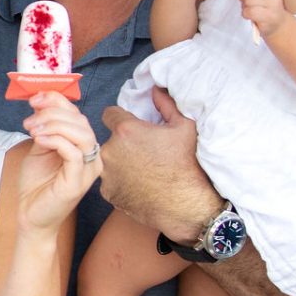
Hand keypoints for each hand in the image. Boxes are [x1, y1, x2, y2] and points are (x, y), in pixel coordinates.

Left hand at [17, 91, 101, 230]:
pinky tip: (39, 140)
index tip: (34, 100)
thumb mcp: (39, 148)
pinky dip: (55, 140)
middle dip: (52, 114)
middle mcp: (91, 156)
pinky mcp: (78, 182)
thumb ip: (45, 128)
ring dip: (54, 126)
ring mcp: (88, 170)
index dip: (57, 101)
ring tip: (33, 130)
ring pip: (81, 135)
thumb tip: (41, 102)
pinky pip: (74, 153)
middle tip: (29, 121)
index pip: (77, 115)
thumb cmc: (36, 185)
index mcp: (83, 146)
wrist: (30, 216)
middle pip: (80, 122)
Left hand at [99, 88, 225, 243]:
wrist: (188, 206)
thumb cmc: (188, 164)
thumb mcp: (185, 127)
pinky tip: (140, 185)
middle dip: (123, 142)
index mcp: (125, 131)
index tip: (132, 126)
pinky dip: (121, 182)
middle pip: (110, 139)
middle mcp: (110, 151)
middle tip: (143, 151)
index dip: (122, 118)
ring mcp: (107, 175)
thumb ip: (166, 104)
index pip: (110, 114)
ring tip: (143, 171)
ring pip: (109, 162)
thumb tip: (156, 90)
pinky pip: (111, 182)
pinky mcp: (108, 194)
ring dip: (120, 163)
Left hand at [236, 0, 289, 38]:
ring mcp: (273, 3)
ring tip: (251, 9)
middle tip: (247, 1)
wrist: (278, 22)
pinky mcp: (270, 15)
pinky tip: (251, 15)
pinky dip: (246, 14)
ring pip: (248, 0)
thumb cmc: (264, 6)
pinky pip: (249, 11)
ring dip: (245, 6)